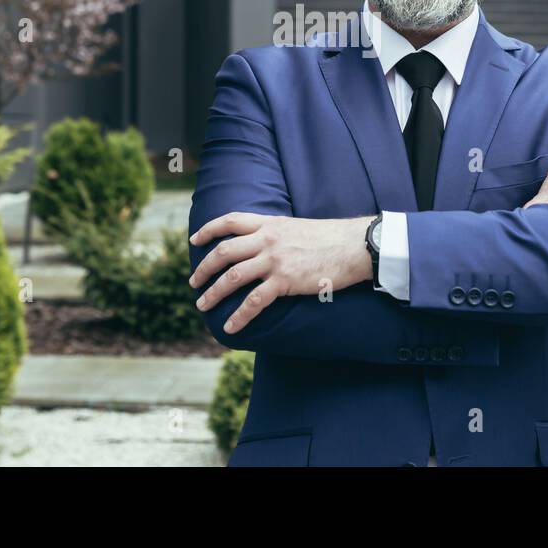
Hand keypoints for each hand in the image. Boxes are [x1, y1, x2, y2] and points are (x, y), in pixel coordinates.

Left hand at [188, 213, 373, 333]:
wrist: (354, 246)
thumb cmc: (331, 239)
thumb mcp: (297, 227)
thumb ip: (277, 234)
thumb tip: (264, 245)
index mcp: (270, 224)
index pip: (230, 220)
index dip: (209, 230)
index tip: (194, 240)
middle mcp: (267, 239)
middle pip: (224, 251)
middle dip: (204, 268)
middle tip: (194, 282)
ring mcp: (274, 260)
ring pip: (232, 277)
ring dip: (213, 293)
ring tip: (202, 305)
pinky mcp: (284, 281)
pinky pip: (254, 301)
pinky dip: (239, 316)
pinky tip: (230, 326)